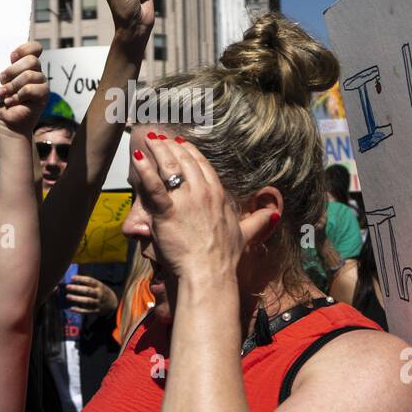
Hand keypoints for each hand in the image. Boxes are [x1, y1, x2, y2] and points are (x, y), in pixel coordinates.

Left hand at [0, 41, 47, 136]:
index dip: (24, 49)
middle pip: (32, 60)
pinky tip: (11, 101)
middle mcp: (35, 72)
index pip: (34, 48)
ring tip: (4, 94)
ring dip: (12, 85)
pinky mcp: (43, 95)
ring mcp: (41, 83)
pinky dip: (18, 95)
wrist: (2, 121)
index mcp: (24, 64)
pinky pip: (31, 89)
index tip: (11, 57)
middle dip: (13, 69)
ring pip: (29, 75)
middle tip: (1, 79)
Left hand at [65, 274, 117, 315]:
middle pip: (88, 290)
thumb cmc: (102, 292)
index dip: (81, 278)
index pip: (90, 280)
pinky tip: (71, 308)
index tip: (72, 278)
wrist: (114, 304)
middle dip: (77, 288)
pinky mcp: (96, 311)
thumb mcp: (100, 286)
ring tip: (67, 296)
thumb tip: (74, 280)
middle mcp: (99, 294)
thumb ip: (90, 283)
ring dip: (77, 299)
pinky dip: (78, 310)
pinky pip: (87, 311)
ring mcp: (98, 303)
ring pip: (87, 301)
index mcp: (100, 286)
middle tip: (67, 287)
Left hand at [132, 134, 265, 283]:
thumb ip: (259, 221)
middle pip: (185, 162)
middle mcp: (203, 193)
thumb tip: (275, 213)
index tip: (181, 143)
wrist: (209, 273)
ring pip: (170, 167)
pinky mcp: (167, 211)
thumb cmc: (224, 257)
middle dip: (171, 147)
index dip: (190, 152)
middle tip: (160, 138)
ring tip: (150, 140)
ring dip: (158, 151)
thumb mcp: (245, 234)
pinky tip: (137, 157)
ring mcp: (185, 201)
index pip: (203, 166)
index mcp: (218, 195)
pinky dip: (144, 170)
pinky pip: (154, 185)